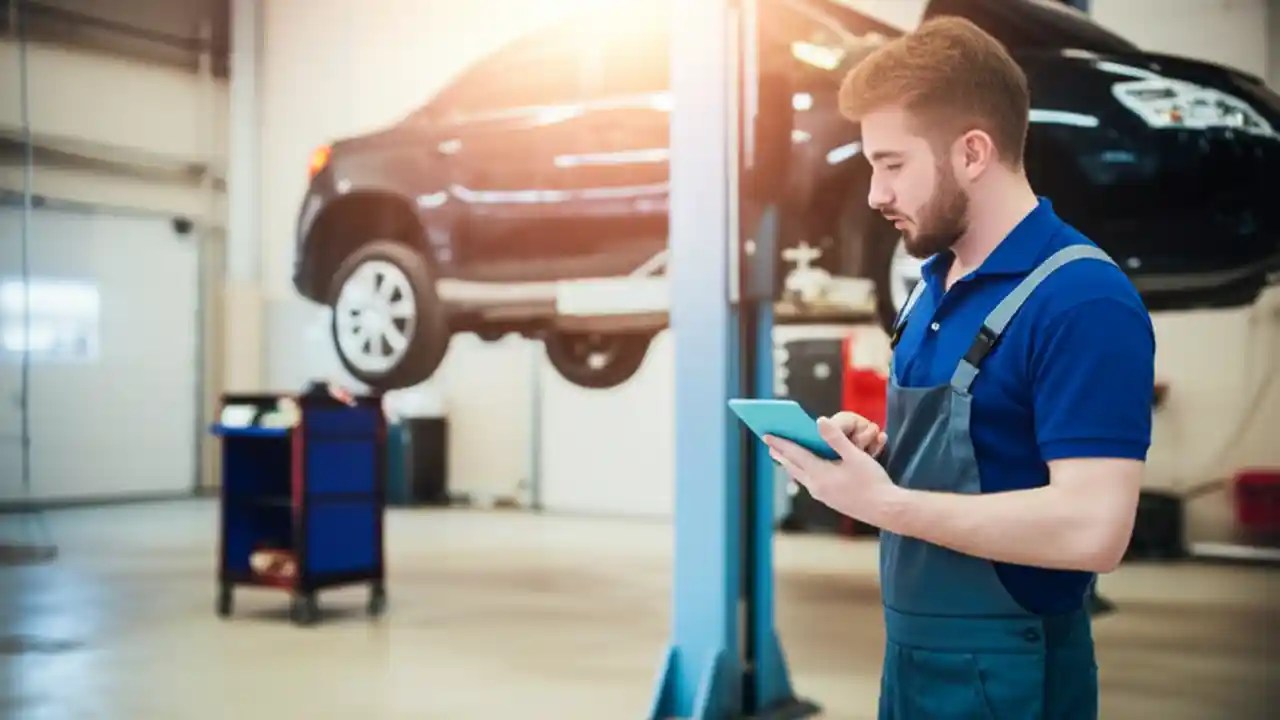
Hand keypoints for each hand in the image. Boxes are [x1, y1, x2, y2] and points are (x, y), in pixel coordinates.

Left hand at [764, 416, 896, 525]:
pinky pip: (809, 483)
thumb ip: (836, 438)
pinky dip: (802, 472)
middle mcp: (816, 486)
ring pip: (800, 476)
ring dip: (790, 464)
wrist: (886, 509)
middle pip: (793, 467)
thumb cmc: (872, 481)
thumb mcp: (856, 456)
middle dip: (781, 454)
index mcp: (820, 474)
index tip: (767, 435)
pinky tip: (804, 470)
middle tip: (769, 444)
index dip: (781, 443)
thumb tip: (819, 420)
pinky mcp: (830, 500)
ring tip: (782, 456)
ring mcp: (822, 495)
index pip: (795, 454)